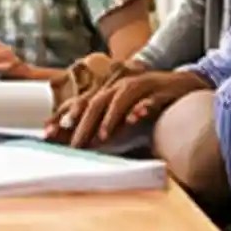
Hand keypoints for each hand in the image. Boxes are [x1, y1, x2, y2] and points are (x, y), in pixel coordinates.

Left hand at [44, 70, 210, 148]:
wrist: (184, 87)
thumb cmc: (148, 103)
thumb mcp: (121, 114)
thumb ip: (101, 125)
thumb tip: (78, 142)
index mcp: (107, 92)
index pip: (80, 104)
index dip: (63, 117)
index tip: (47, 133)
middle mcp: (119, 86)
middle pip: (96, 103)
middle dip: (82, 123)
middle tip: (73, 144)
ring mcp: (140, 85)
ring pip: (119, 99)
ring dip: (110, 118)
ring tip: (102, 137)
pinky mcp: (161, 90)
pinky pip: (150, 98)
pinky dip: (141, 108)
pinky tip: (135, 118)